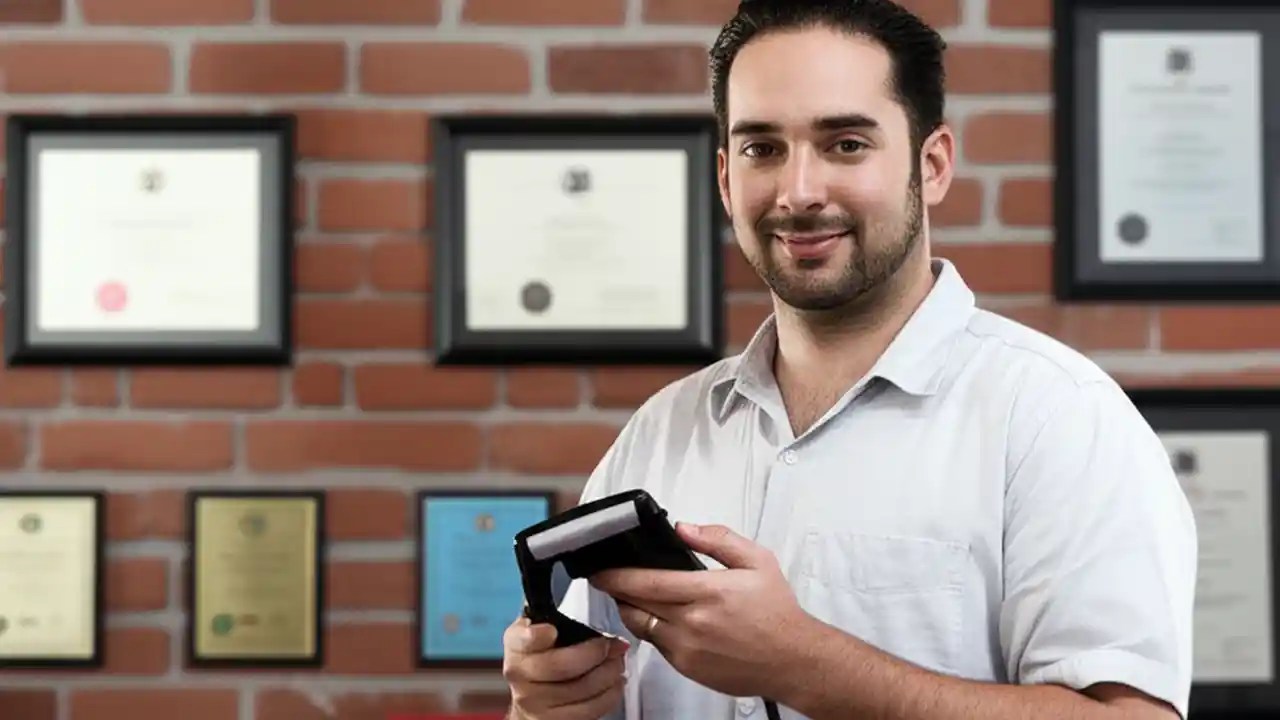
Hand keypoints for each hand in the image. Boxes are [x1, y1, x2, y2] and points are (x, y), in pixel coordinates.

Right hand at [502, 614, 629, 719]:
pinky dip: (610, 694)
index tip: (553, 631)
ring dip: (609, 672)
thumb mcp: (536, 628)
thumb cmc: (540, 657)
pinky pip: (590, 710)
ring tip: (618, 661)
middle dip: (597, 652)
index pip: (525, 638)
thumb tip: (574, 577)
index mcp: (516, 644)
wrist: (530, 700)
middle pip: (562, 665)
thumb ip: (549, 611)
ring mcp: (536, 702)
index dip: (539, 635)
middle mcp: (521, 675)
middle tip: (614, 644)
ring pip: (582, 689)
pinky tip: (616, 682)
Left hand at [588, 522, 811, 698]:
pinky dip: (651, 630)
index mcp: (708, 592)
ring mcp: (687, 649)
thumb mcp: (757, 561)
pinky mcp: (687, 668)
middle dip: (616, 590)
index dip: (617, 576)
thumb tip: (684, 528)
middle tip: (607, 579)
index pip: (647, 582)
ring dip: (630, 610)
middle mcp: (693, 623)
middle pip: (636, 605)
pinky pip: (656, 646)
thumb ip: (718, 540)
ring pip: (641, 626)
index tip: (602, 569)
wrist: (792, 660)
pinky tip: (659, 618)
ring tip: (632, 596)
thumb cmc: (777, 612)